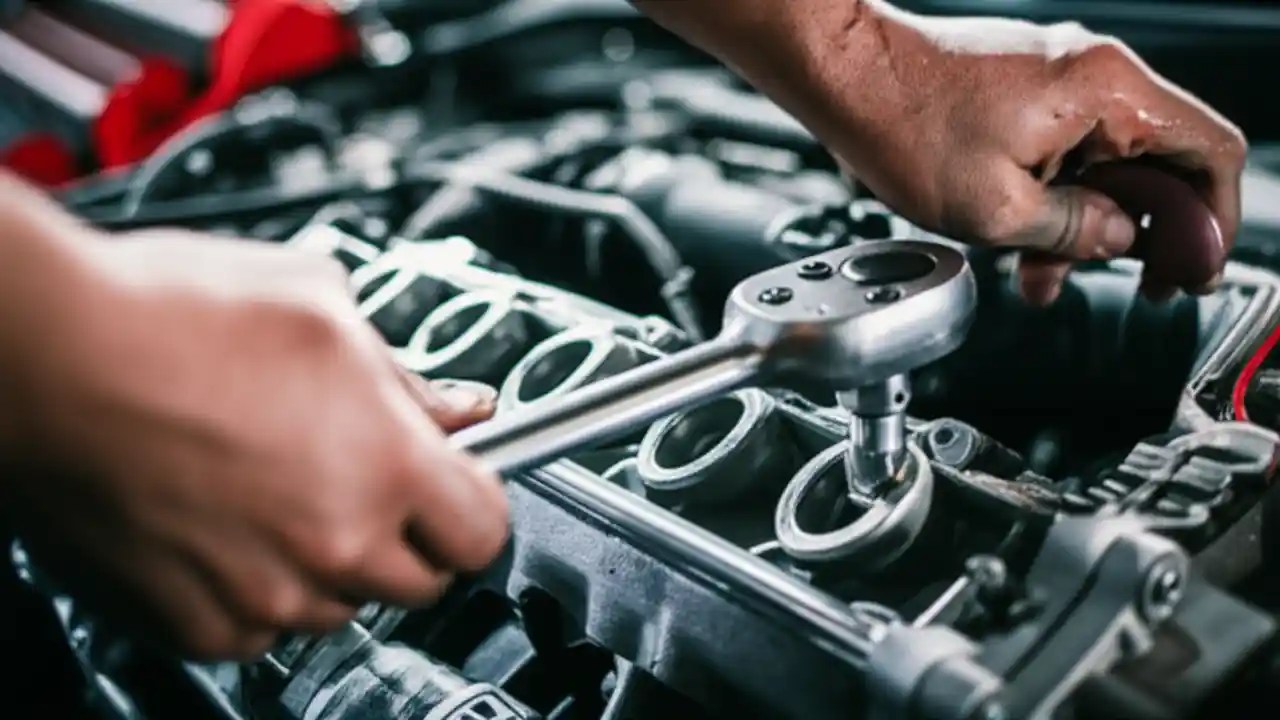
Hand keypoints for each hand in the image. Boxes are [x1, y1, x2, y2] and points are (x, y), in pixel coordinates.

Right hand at [0, 229, 507, 660]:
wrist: (41, 355)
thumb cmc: (166, 316)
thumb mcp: (321, 308)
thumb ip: (408, 378)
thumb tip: (458, 409)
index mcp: (387, 465)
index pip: (485, 533)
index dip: (473, 503)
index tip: (454, 485)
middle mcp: (334, 543)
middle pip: (423, 581)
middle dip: (407, 534)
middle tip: (362, 477)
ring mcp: (263, 593)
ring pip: (341, 607)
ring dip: (330, 561)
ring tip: (275, 486)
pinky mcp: (194, 624)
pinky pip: (262, 629)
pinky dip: (258, 589)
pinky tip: (225, 522)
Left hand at [805, 12, 1246, 303]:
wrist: (846, 74)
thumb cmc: (904, 125)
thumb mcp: (995, 210)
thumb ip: (1073, 231)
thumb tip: (1117, 241)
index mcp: (1106, 91)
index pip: (1209, 152)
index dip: (1214, 221)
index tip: (1196, 267)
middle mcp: (1095, 73)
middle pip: (1163, 161)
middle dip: (1146, 234)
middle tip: (1140, 285)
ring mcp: (1062, 79)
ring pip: (1108, 164)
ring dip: (1089, 226)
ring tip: (1050, 277)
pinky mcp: (1030, 90)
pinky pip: (1069, 151)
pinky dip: (1058, 200)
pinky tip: (1027, 246)